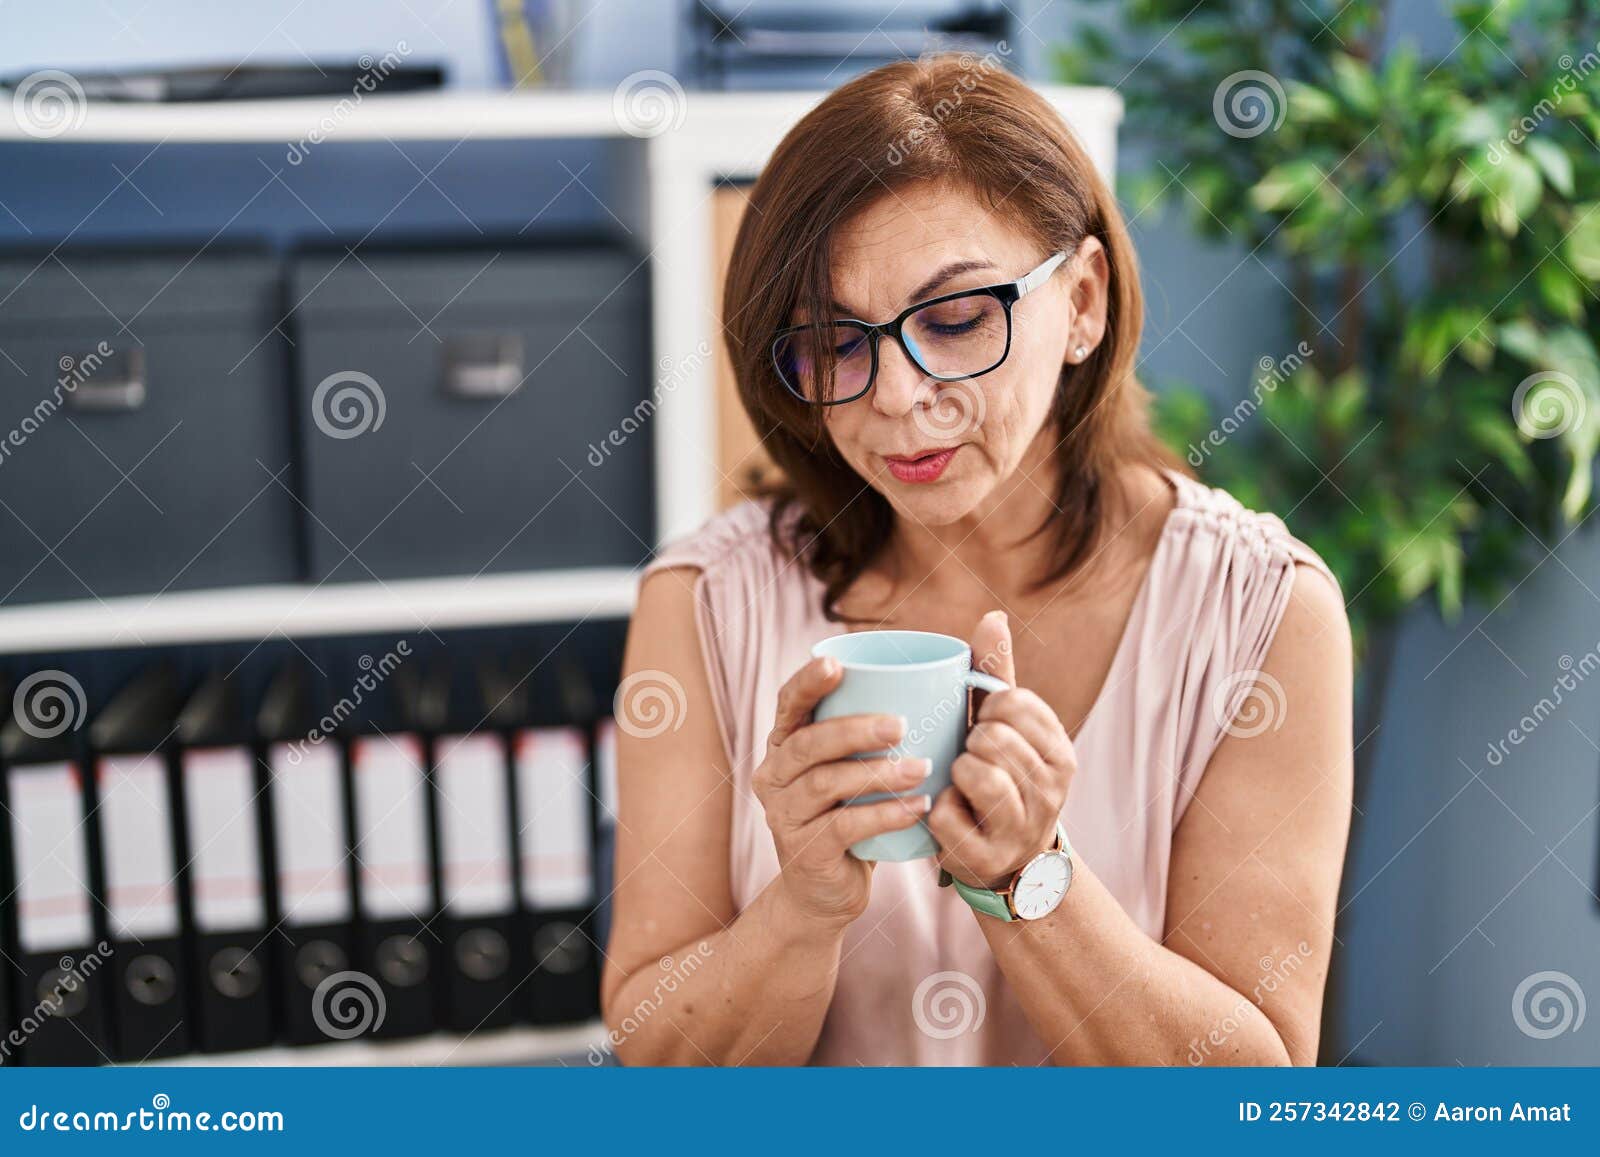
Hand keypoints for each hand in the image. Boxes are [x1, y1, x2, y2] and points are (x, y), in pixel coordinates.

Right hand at [753, 656, 931, 927]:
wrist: (825, 892)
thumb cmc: (852, 816)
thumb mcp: (854, 771)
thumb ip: (872, 734)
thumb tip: (941, 680)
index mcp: (784, 746)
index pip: (788, 704)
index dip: (808, 682)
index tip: (836, 664)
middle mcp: (774, 776)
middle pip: (808, 743)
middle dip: (855, 729)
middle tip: (902, 725)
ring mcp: (784, 816)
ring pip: (825, 783)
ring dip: (878, 774)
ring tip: (923, 769)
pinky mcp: (803, 852)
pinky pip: (842, 827)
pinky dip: (884, 815)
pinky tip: (918, 808)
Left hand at [929, 610, 1076, 888]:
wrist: (1006, 861)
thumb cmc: (999, 775)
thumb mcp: (1005, 727)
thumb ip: (996, 674)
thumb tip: (993, 615)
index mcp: (1060, 751)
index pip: (1014, 702)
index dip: (987, 707)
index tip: (985, 722)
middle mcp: (1052, 790)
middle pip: (993, 738)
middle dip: (970, 742)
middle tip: (970, 756)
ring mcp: (1022, 828)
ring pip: (975, 774)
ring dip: (954, 773)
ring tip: (959, 783)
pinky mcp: (986, 858)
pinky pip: (945, 815)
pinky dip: (936, 811)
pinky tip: (946, 813)